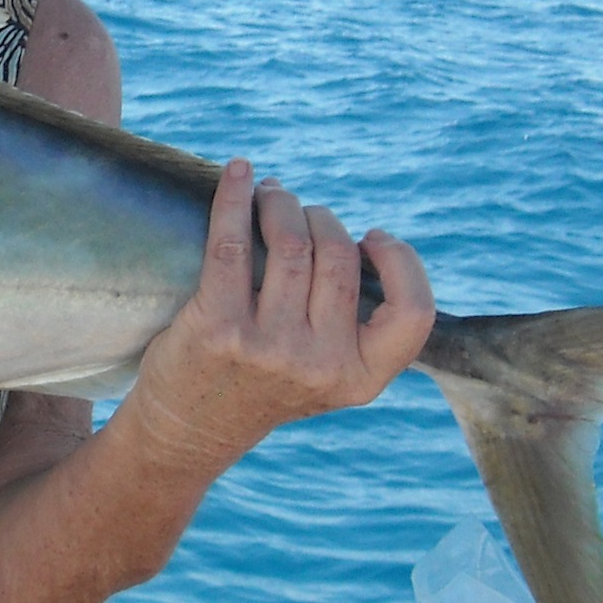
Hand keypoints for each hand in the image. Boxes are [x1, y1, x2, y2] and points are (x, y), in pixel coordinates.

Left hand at [123, 157, 434, 476]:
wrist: (188, 429)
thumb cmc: (261, 384)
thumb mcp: (324, 373)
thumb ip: (350, 324)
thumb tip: (354, 239)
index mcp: (358, 378)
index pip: (414, 313)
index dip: (401, 263)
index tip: (372, 238)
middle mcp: (320, 364)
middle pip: (338, 256)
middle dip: (319, 218)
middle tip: (296, 210)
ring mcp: (269, 347)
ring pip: (291, 242)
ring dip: (280, 202)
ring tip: (270, 195)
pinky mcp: (218, 327)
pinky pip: (232, 242)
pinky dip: (236, 196)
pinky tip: (239, 172)